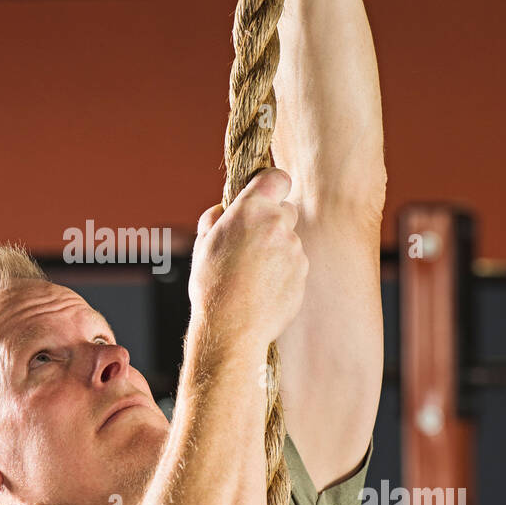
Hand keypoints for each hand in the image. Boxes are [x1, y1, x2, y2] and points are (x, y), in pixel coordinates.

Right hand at [189, 169, 308, 350]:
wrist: (232, 327)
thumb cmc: (212, 285)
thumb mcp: (202, 244)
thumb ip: (216, 217)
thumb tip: (224, 209)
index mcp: (251, 210)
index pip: (277, 177)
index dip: (271, 184)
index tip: (263, 194)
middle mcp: (277, 225)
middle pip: (286, 209)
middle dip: (272, 220)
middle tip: (251, 242)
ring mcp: (294, 249)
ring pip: (289, 240)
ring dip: (276, 249)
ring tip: (252, 274)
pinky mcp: (303, 273)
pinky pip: (294, 264)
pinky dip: (283, 271)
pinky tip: (263, 288)